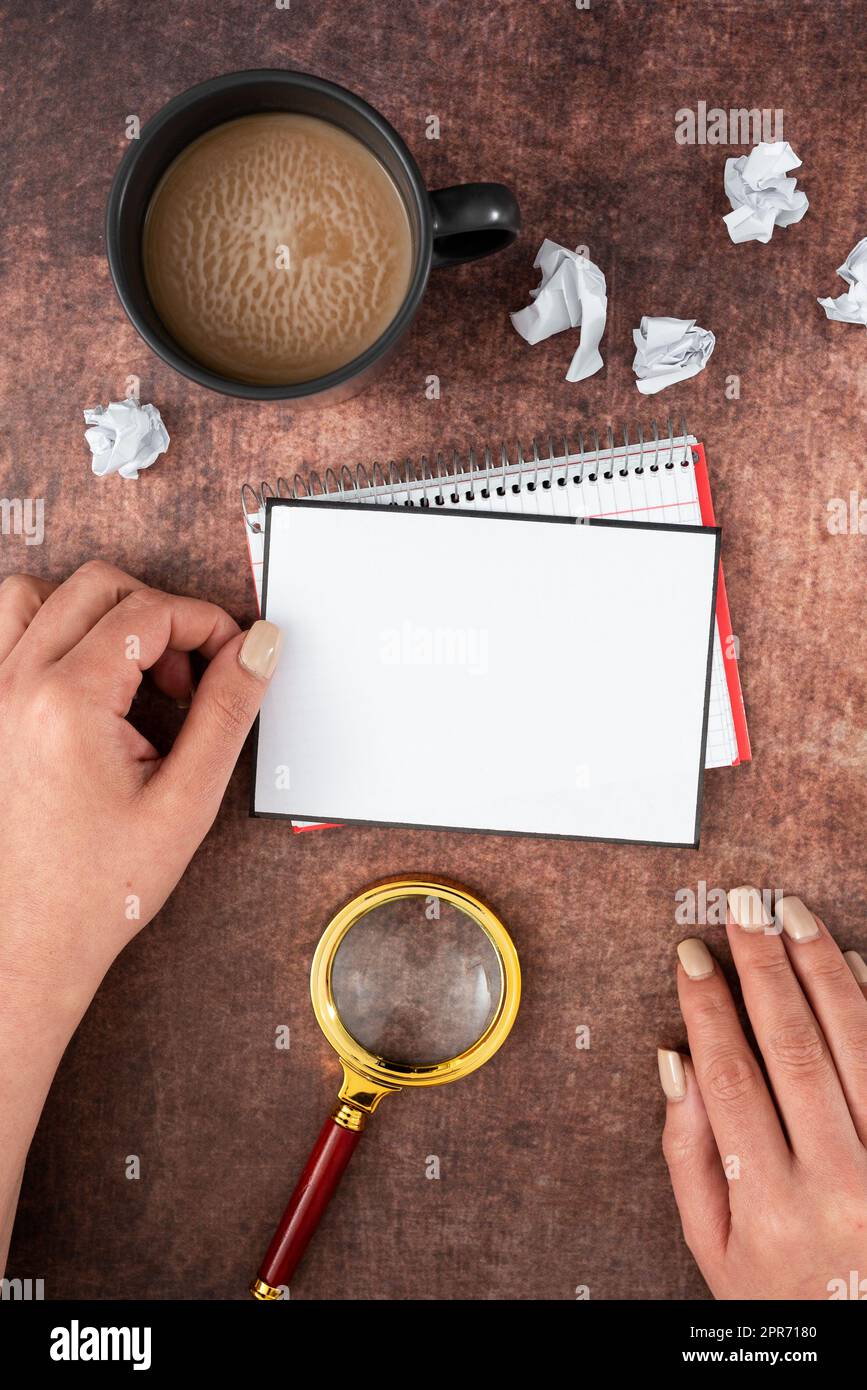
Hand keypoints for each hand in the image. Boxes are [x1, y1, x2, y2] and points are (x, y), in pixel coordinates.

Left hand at [0, 559, 280, 1269]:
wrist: (26, 946)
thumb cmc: (95, 892)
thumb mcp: (186, 801)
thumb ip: (228, 712)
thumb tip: (258, 649)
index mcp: (67, 703)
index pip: (148, 611)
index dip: (207, 623)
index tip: (233, 658)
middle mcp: (14, 688)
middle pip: (98, 586)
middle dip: (160, 615)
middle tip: (189, 677)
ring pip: (37, 595)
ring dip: (98, 614)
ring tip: (134, 673)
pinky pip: (6, 633)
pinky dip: (51, 633)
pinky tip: (87, 685)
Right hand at [659, 888, 866, 1299]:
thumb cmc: (788, 1293)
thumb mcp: (714, 1248)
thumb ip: (687, 1155)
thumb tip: (676, 1062)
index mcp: (771, 1206)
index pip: (732, 1078)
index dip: (708, 1007)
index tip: (693, 956)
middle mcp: (839, 1185)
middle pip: (795, 1047)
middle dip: (764, 964)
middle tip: (744, 907)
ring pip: (856, 1045)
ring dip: (821, 969)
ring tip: (794, 915)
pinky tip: (851, 962)